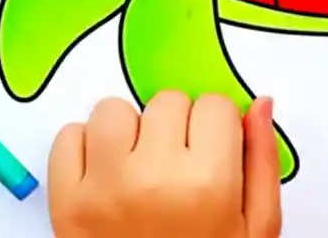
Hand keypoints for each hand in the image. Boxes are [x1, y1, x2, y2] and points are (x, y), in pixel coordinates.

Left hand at [48, 92, 281, 237]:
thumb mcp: (256, 229)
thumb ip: (262, 162)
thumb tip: (258, 105)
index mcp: (208, 184)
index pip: (214, 104)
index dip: (216, 127)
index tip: (212, 150)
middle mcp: (153, 179)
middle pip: (167, 102)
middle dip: (176, 127)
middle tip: (177, 167)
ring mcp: (104, 189)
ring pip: (114, 111)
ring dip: (128, 130)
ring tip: (139, 167)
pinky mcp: (66, 201)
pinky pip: (67, 138)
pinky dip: (84, 148)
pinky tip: (106, 176)